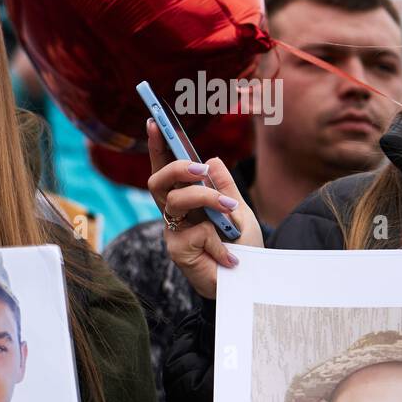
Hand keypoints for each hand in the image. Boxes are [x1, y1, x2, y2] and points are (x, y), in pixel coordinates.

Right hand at [146, 118, 262, 299]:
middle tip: (200, 169)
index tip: (153, 121)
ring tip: (228, 210)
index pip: (167, 170)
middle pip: (158, 181)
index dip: (158, 147)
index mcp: (187, 199)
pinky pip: (195, 231)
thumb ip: (224, 186)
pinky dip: (218, 240)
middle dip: (177, 168)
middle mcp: (174, 213)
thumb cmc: (241, 246)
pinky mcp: (176, 250)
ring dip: (207, 199)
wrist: (247, 280)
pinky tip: (228, 255)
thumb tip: (211, 159)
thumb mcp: (238, 209)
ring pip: (177, 200)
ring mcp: (173, 231)